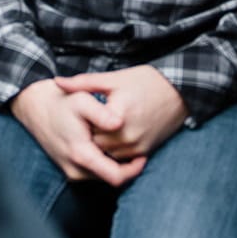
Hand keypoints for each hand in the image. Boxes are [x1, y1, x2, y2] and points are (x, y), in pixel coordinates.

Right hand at [11, 79, 145, 186]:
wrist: (36, 107)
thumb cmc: (62, 102)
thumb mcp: (82, 100)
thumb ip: (101, 113)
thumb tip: (119, 124)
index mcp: (81, 155)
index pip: (116, 177)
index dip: (134, 170)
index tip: (142, 156)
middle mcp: (75, 170)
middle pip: (111, 178)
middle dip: (126, 167)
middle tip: (137, 150)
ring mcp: (71, 171)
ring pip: (102, 176)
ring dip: (114, 165)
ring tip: (123, 147)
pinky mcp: (69, 169)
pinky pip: (93, 172)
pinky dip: (103, 162)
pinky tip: (108, 147)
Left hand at [51, 65, 186, 161]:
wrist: (180, 92)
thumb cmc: (146, 82)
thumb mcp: (114, 79)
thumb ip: (83, 83)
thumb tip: (57, 82)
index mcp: (118, 116)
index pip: (85, 128)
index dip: (79, 122)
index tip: (77, 113)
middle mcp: (128, 136)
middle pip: (94, 144)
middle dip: (88, 135)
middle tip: (83, 124)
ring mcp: (137, 147)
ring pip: (106, 154)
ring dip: (100, 145)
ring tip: (98, 129)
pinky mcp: (145, 152)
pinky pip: (121, 159)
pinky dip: (114, 150)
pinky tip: (111, 136)